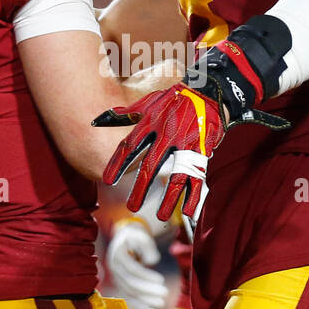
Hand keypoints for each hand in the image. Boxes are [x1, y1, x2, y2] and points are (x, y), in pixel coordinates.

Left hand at [94, 37, 287, 225]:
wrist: (209, 92)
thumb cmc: (175, 97)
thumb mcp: (149, 100)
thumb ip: (125, 112)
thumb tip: (100, 118)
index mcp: (152, 123)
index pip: (130, 146)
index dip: (118, 163)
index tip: (107, 180)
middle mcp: (168, 135)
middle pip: (152, 166)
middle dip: (141, 187)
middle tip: (132, 206)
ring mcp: (187, 145)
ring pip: (177, 176)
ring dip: (169, 198)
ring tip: (161, 216)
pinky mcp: (203, 152)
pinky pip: (198, 177)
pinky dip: (194, 195)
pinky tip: (188, 211)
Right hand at [105, 218, 169, 308]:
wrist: (125, 237)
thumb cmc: (136, 236)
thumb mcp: (143, 236)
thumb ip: (147, 247)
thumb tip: (152, 261)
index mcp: (118, 253)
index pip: (132, 268)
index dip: (146, 276)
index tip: (162, 280)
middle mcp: (113, 266)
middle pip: (130, 282)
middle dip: (147, 290)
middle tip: (165, 293)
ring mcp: (115, 275)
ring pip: (128, 291)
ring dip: (144, 298)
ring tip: (160, 302)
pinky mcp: (119, 281)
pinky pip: (127, 294)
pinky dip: (137, 302)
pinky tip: (147, 307)